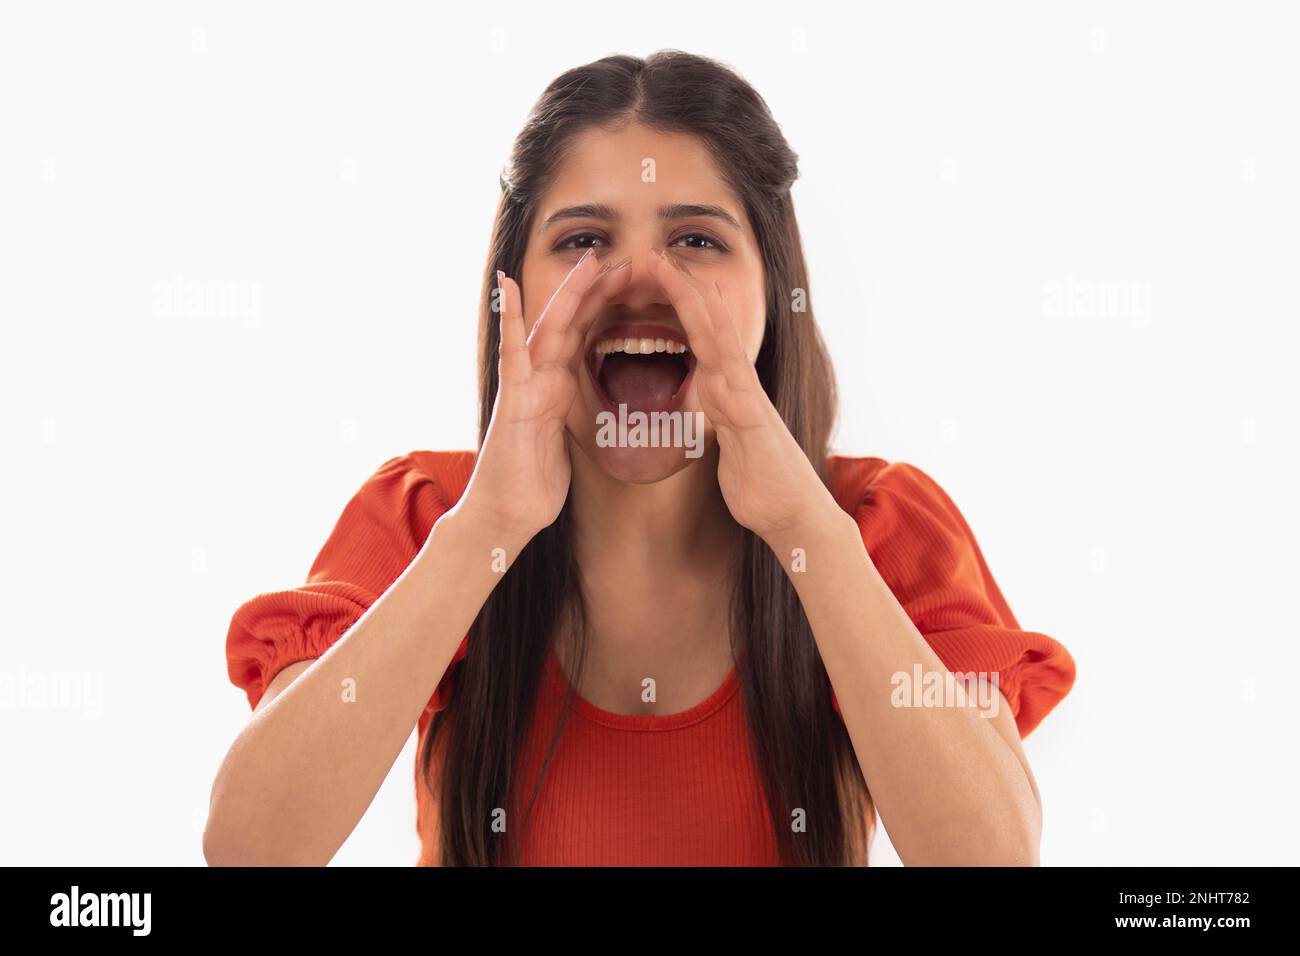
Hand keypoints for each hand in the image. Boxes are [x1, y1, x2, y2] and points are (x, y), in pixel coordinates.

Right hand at [455, 249, 631, 546]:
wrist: (507, 513)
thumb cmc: (533, 484)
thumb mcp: (567, 445)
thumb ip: (574, 419)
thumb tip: (592, 410)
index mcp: (557, 388)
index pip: (585, 337)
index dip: (605, 309)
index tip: (631, 283)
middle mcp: (541, 379)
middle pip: (572, 324)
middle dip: (595, 292)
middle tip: (622, 259)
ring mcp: (525, 385)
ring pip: (549, 329)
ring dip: (568, 295)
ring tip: (587, 262)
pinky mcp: (514, 398)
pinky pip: (513, 354)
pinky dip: (512, 320)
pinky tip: (511, 288)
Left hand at [647, 248, 842, 543]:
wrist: (792, 515)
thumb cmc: (759, 485)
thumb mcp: (727, 448)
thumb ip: (716, 421)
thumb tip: (705, 407)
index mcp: (726, 393)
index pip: (698, 340)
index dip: (674, 309)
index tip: (649, 281)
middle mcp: (738, 386)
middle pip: (706, 326)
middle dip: (680, 289)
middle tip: (652, 254)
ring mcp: (747, 396)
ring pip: (718, 337)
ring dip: (693, 301)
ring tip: (669, 268)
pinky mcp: (751, 416)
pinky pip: (731, 370)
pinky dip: (718, 340)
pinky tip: (703, 317)